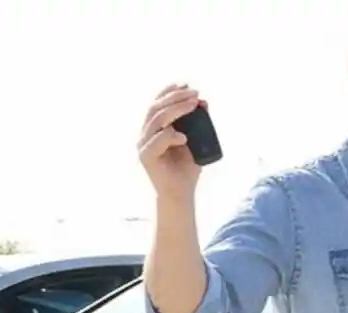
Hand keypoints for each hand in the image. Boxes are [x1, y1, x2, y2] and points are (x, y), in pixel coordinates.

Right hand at [137, 83, 204, 198]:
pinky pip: (157, 141)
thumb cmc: (186, 168)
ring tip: (193, 105)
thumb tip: (204, 103)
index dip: (169, 91)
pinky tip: (184, 137)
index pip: (157, 103)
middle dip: (175, 97)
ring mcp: (143, 145)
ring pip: (156, 120)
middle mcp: (145, 134)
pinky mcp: (146, 157)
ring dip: (176, 110)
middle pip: (156, 108)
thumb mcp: (195, 140)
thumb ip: (197, 123)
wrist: (180, 193)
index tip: (186, 83)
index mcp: (153, 128)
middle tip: (194, 93)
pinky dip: (171, 136)